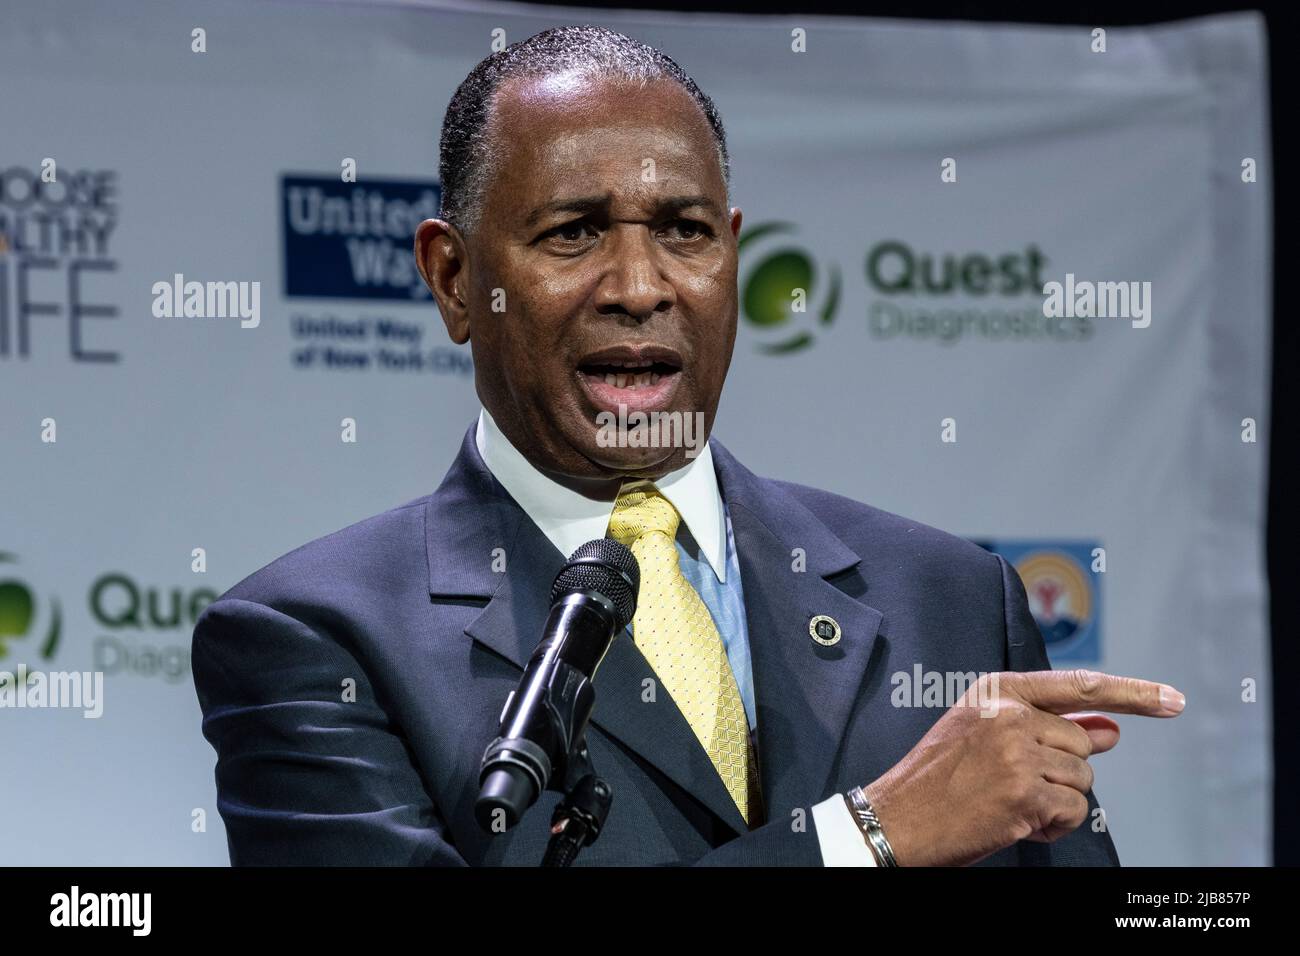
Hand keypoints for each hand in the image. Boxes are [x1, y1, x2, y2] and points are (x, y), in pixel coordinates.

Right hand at [861, 669, 1183, 865]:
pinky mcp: (1024, 792)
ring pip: (1083, 779)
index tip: (1172, 700)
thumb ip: (1047, 726)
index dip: (1133, 694)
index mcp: (998, 691)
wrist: (896, 816)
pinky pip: (1073, 810)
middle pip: (1083, 744)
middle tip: (1015, 784)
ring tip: (1009, 802)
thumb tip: (1109, 731)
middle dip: (1062, 771)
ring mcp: (1017, 752)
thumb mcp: (987, 735)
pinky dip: (1054, 824)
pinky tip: (1016, 821)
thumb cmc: (939, 779)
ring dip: (1057, 800)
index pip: (1080, 686)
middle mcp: (1010, 714)